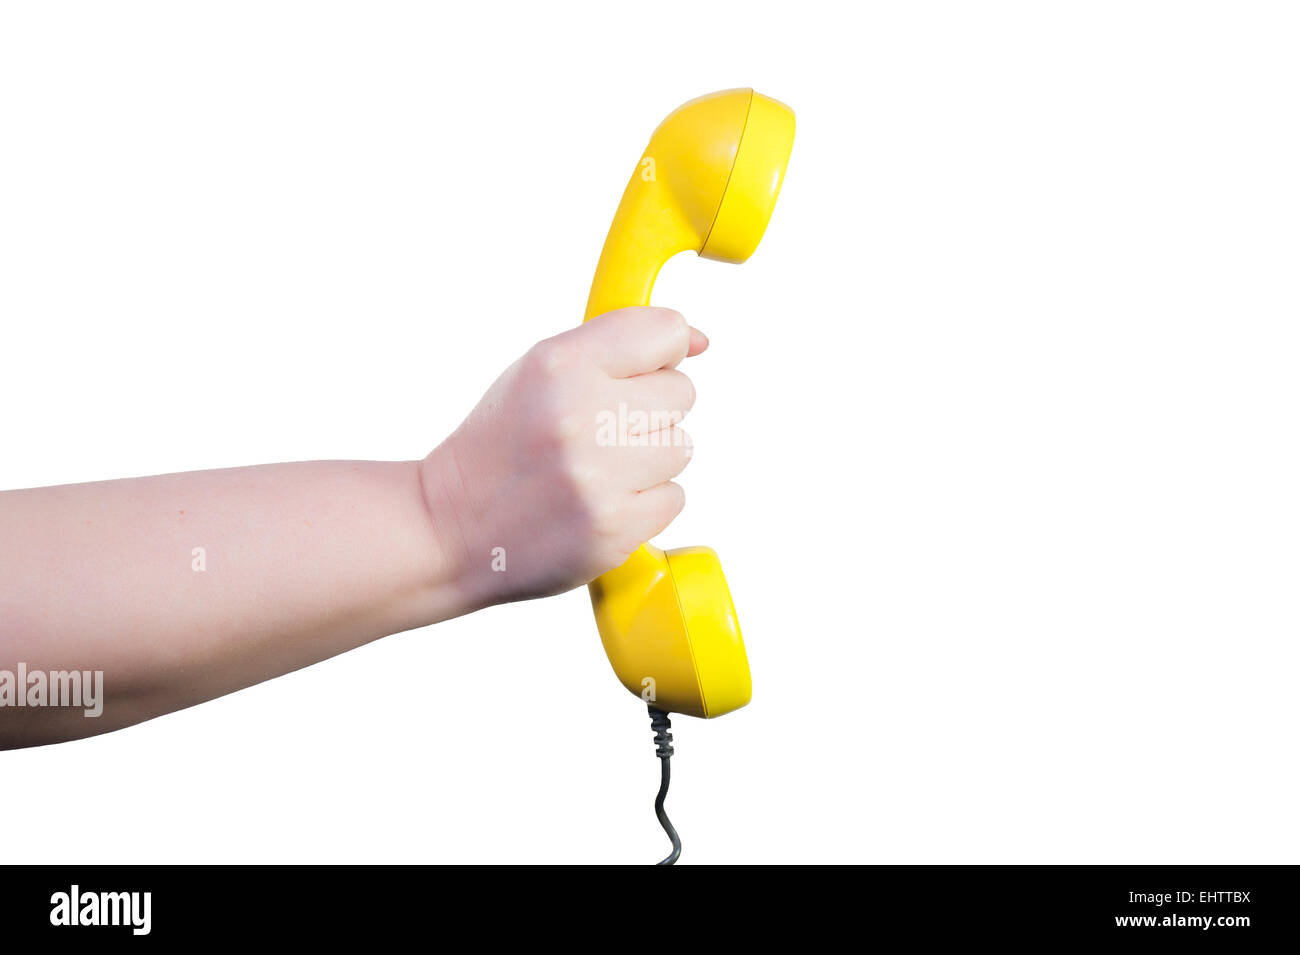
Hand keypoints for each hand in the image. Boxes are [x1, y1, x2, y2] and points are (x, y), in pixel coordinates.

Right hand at [420, 307, 707, 606]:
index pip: (665, 332)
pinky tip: (599, 502)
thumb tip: (699, 340)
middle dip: (650, 412)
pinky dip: (644, 504)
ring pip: (681, 448)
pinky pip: (673, 498)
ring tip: (598, 470)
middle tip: (601, 432)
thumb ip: (615, 348)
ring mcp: (599, 476)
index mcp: (560, 364)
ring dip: (649, 461)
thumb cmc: (501, 446)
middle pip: (682, 394)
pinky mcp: (614, 528)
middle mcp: (581, 415)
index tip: (649, 370)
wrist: (448, 529)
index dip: (665, 352)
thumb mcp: (539, 373)